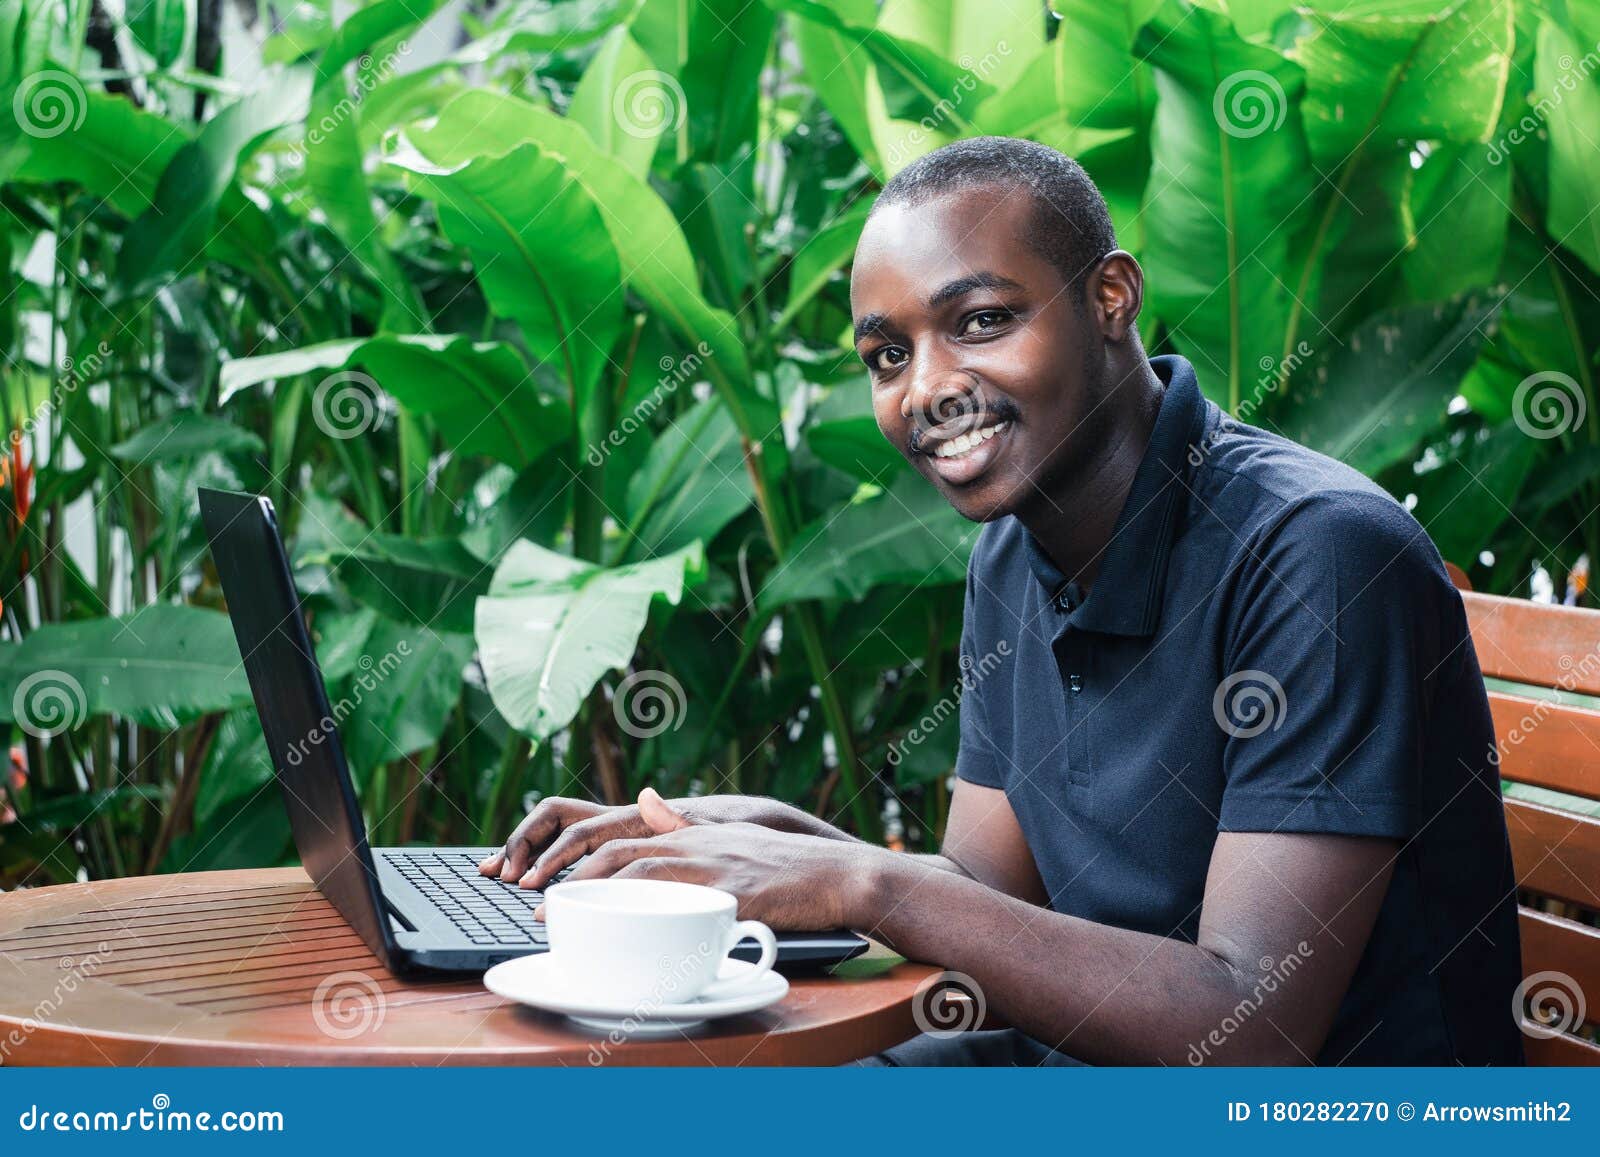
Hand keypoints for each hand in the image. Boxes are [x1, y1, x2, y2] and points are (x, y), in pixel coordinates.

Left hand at [478, 788, 828, 888]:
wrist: (840, 874)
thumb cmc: (787, 865)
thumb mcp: (728, 834)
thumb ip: (682, 821)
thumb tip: (643, 800)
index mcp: (689, 833)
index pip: (617, 838)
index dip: (573, 859)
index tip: (541, 883)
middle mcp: (695, 844)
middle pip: (615, 851)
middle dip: (567, 876)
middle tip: (536, 906)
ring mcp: (714, 867)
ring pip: (639, 873)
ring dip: (593, 897)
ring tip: (562, 920)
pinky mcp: (736, 893)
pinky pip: (683, 905)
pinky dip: (648, 918)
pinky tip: (625, 940)